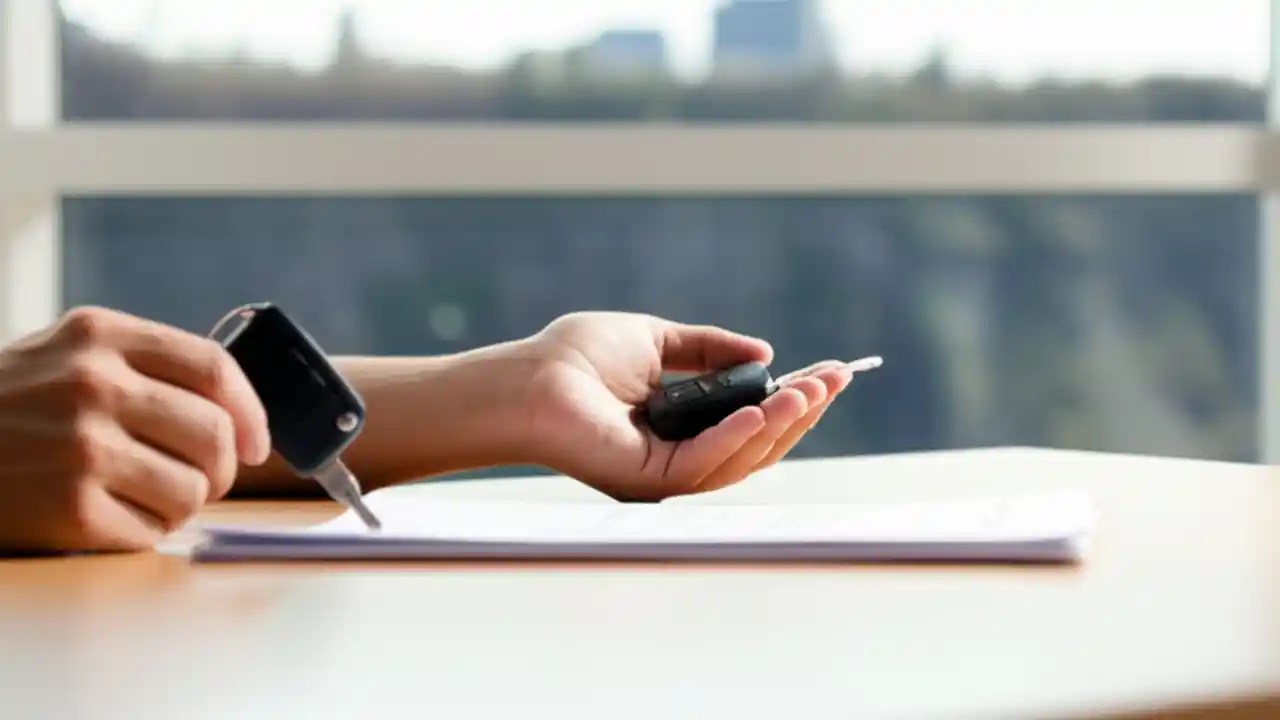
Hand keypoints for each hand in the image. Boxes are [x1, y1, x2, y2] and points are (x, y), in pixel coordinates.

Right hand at [0, 307, 270, 551]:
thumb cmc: (6, 408)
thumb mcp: (66, 356)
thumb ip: (145, 369)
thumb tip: (241, 416)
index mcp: (100, 335)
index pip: (214, 367)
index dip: (250, 412)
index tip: (255, 443)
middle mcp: (93, 383)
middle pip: (216, 435)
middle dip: (220, 469)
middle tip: (198, 481)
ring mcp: (82, 445)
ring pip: (194, 489)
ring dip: (179, 506)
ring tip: (139, 498)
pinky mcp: (70, 505)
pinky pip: (153, 531)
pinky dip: (140, 533)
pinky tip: (103, 517)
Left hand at [523, 312, 852, 500]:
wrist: (525, 377)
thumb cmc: (576, 357)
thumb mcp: (658, 339)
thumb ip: (710, 348)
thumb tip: (765, 352)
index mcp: (683, 430)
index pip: (752, 422)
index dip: (795, 400)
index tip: (833, 372)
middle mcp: (679, 460)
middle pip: (757, 447)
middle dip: (801, 414)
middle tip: (835, 379)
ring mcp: (664, 475)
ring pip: (739, 460)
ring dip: (780, 426)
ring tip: (808, 392)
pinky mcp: (645, 479)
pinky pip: (702, 465)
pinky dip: (735, 440)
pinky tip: (759, 411)